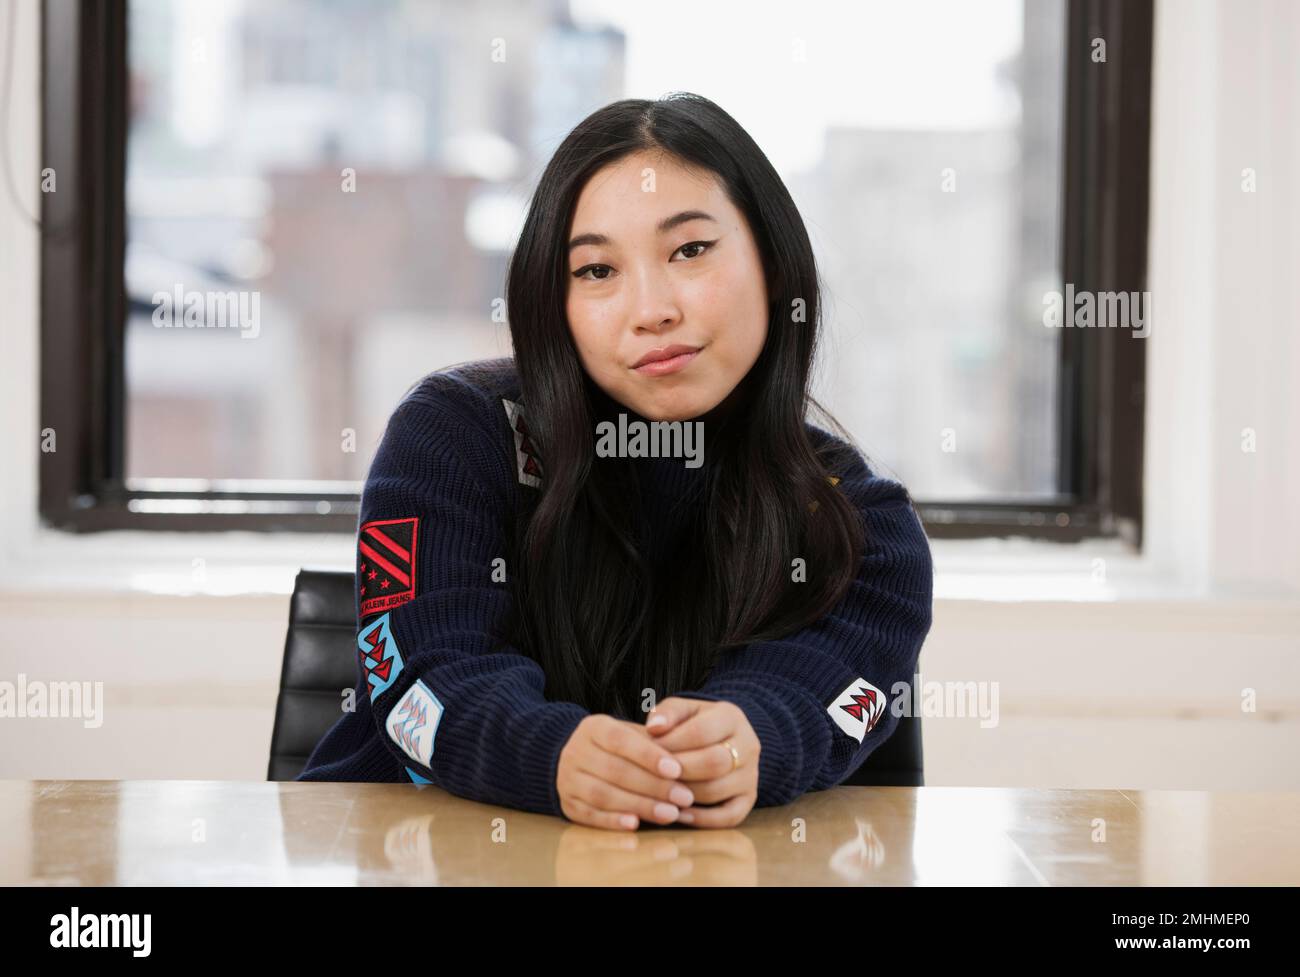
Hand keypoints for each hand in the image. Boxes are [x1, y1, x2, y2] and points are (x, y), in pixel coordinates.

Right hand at [557, 714, 697, 830]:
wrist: (576, 758)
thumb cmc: (616, 747)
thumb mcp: (630, 734)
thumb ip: (652, 742)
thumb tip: (680, 761)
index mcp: (594, 728)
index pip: (620, 739)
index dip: (649, 755)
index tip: (677, 769)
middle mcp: (576, 752)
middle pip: (615, 771)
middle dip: (653, 786)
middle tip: (684, 797)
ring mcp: (568, 779)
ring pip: (603, 795)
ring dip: (639, 806)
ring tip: (670, 814)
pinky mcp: (568, 804)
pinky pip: (591, 815)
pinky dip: (614, 821)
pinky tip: (636, 825)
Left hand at [644, 697, 759, 827]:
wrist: (721, 740)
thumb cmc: (692, 724)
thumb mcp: (681, 711)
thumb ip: (667, 714)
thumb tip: (654, 728)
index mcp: (732, 717)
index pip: (701, 731)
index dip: (671, 743)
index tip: (647, 749)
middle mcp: (749, 745)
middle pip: (713, 762)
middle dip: (678, 770)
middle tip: (653, 774)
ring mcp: (751, 774)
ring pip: (716, 790)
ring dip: (684, 794)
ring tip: (659, 793)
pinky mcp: (749, 799)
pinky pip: (729, 817)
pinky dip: (701, 819)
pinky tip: (677, 813)